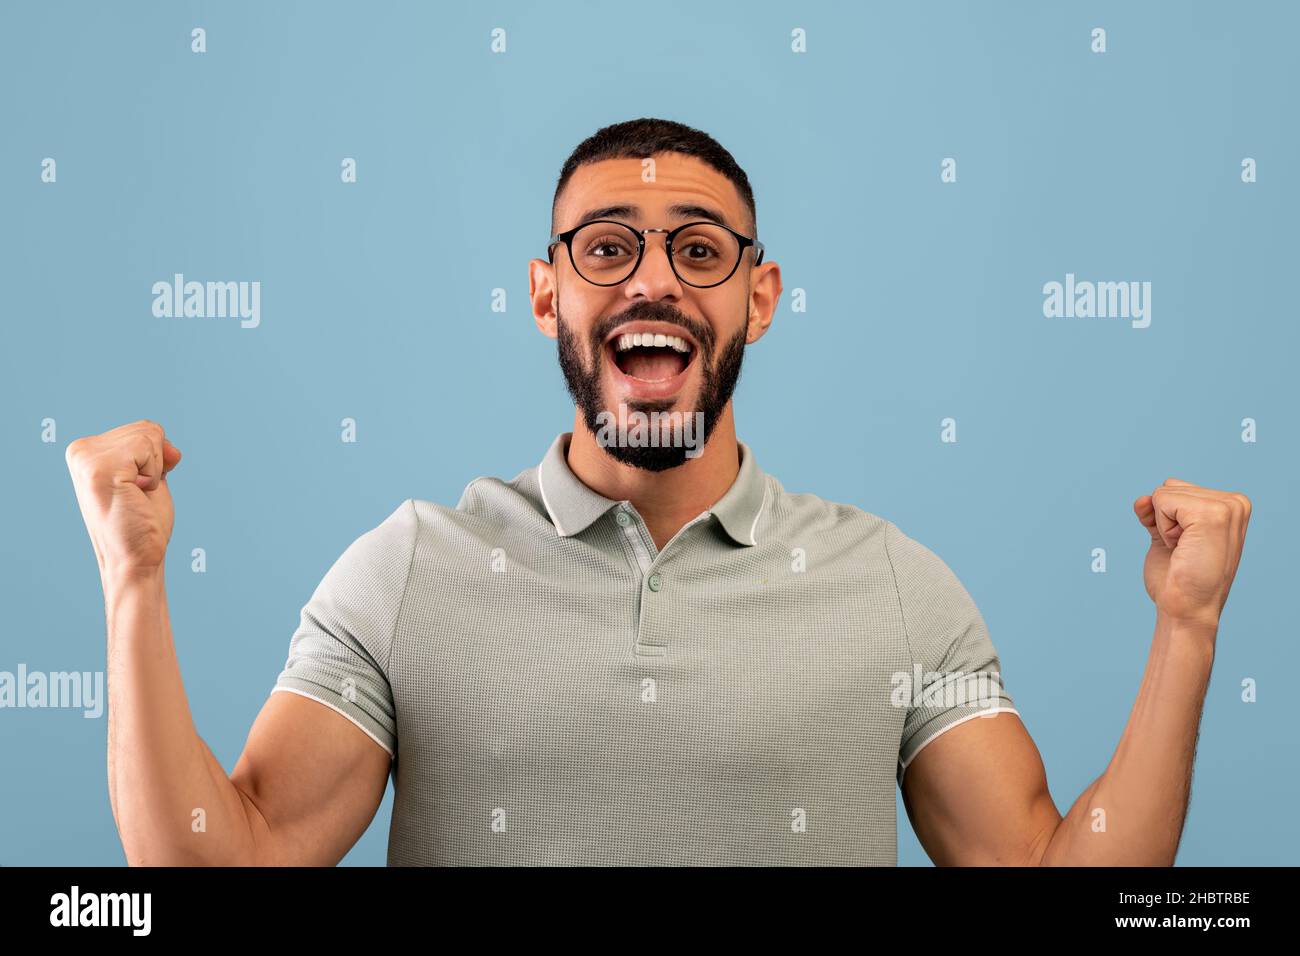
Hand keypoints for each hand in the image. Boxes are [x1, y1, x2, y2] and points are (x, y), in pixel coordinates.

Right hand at [66, 419, 182, 576]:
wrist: (135, 560)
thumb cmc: (142, 524)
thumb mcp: (149, 478)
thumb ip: (155, 453)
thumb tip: (171, 449)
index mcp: (85, 451)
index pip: (143, 429)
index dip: (155, 460)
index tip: (137, 489)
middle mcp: (80, 451)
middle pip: (148, 428)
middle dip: (156, 462)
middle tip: (137, 495)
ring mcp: (87, 459)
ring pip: (149, 435)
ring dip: (155, 470)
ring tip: (135, 496)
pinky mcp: (101, 469)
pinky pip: (149, 447)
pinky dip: (154, 474)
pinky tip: (136, 495)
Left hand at [1133, 478, 1250, 628]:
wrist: (1188, 609)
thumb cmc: (1181, 580)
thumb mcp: (1168, 537)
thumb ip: (1157, 512)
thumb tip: (1143, 499)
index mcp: (1231, 506)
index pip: (1176, 488)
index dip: (1168, 518)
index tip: (1185, 544)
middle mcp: (1234, 503)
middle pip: (1169, 487)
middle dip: (1165, 520)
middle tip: (1184, 550)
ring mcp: (1226, 507)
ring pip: (1164, 493)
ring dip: (1164, 526)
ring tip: (1185, 551)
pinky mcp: (1212, 514)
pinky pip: (1162, 500)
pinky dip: (1162, 527)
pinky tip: (1181, 549)